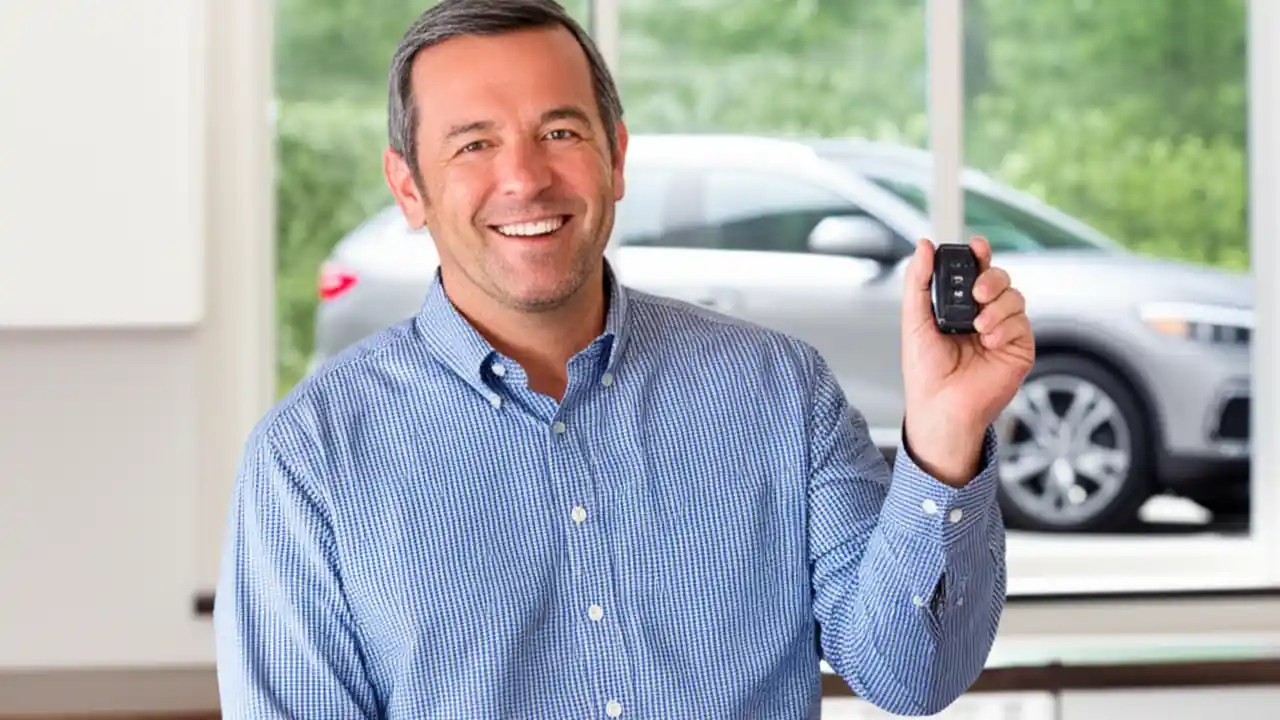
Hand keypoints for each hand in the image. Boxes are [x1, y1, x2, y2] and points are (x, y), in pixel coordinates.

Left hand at [900, 237, 1034, 485]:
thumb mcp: (914, 319)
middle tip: (978, 292)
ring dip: (997, 307)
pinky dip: (1006, 327)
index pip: (975, 271)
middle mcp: (982, 315)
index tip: (976, 246)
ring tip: (979, 327)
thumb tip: (924, 246)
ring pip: (1014, 297)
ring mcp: (1002, 330)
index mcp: (958, 306)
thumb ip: (919, 281)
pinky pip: (1022, 323)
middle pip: (1000, 279)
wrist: (941, 405)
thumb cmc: (925, 371)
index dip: (979, 255)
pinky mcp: (1019, 347)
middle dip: (991, 279)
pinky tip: (989, 342)